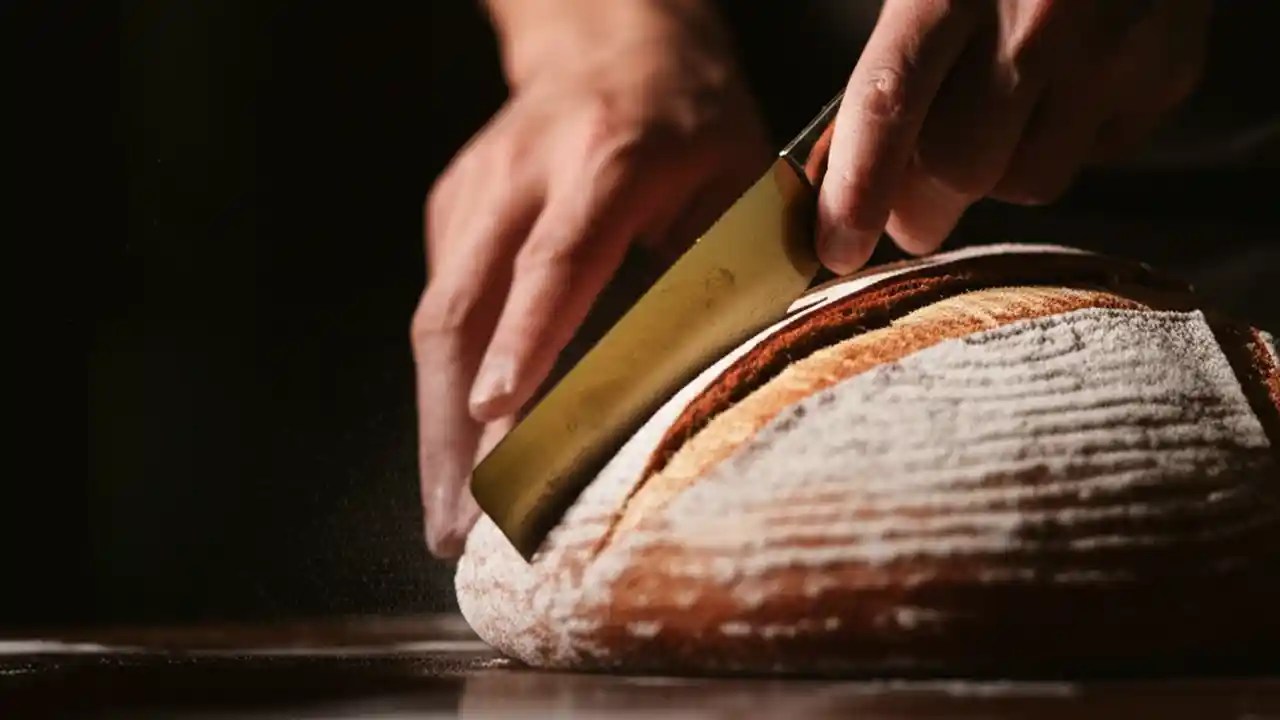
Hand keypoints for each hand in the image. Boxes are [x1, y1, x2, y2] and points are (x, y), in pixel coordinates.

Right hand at [412, 0, 769, 557]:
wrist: (610, 38)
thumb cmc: (692, 117)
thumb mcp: (738, 176)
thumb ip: (730, 268)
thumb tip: (718, 384)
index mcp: (607, 159)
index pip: (555, 262)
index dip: (524, 344)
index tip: (496, 421)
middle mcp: (522, 173)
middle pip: (462, 307)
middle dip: (450, 426)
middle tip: (456, 525)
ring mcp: (475, 190)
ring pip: (437, 319)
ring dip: (437, 423)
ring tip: (450, 514)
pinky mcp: (452, 209)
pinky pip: (445, 306)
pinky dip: (451, 383)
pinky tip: (462, 445)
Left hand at [817, 0, 1210, 271]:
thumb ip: (895, 68)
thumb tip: (849, 176)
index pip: (890, 102)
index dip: (856, 189)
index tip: (836, 248)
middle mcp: (1036, 20)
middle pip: (958, 168)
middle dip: (922, 205)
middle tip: (911, 215)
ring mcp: (1112, 50)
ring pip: (1028, 183)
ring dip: (997, 175)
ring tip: (1000, 124)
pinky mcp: (1169, 74)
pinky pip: (1093, 160)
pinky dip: (1064, 146)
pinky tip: (1067, 93)